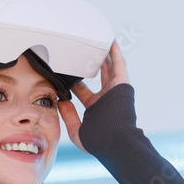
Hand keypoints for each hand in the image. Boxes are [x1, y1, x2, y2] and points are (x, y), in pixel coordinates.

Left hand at [57, 39, 130, 154]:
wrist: (115, 141)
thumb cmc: (98, 141)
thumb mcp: (77, 131)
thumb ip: (68, 117)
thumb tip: (60, 102)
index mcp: (96, 108)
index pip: (83, 92)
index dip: (75, 84)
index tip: (65, 75)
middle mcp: (107, 98)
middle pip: (98, 77)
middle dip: (91, 65)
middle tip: (83, 54)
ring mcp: (115, 90)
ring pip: (110, 68)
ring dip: (104, 55)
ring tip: (97, 42)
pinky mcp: (122, 84)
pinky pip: (119, 64)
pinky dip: (115, 52)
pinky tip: (111, 41)